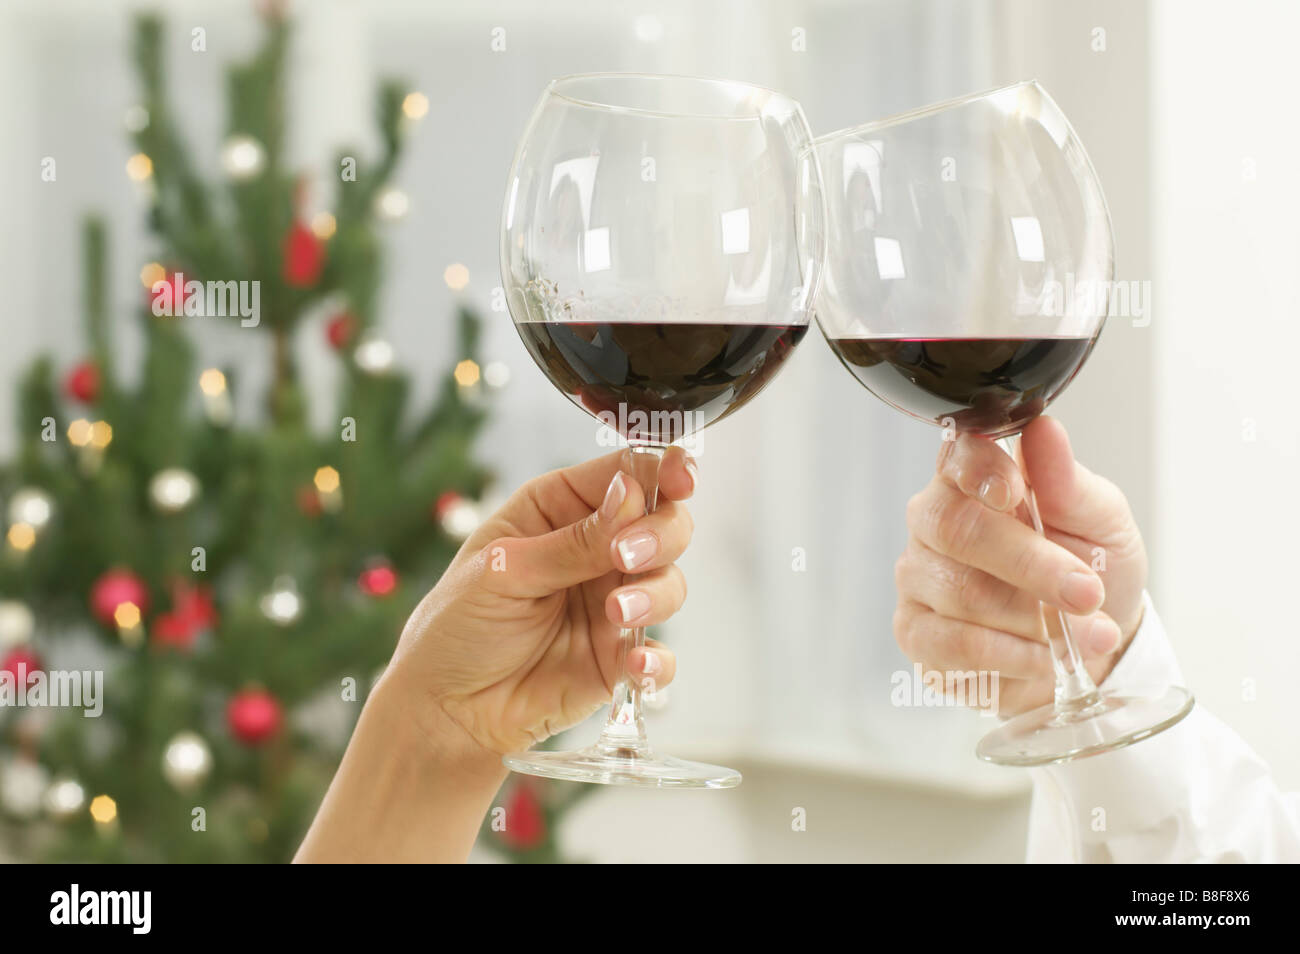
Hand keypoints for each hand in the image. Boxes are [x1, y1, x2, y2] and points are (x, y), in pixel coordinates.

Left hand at [382, 447, 695, 756]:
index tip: (680, 479)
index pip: (625, 473)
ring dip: (655, 594)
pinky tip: (636, 664)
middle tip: (627, 556)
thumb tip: (631, 494)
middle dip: (660, 535)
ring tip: (617, 613)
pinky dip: (658, 659)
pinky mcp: (619, 657)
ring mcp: (613, 603)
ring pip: (669, 583)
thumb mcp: (505, 572)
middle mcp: (595, 550)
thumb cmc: (459, 627)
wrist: (446, 710)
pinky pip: (660, 655)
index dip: (661, 470)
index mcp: (560, 508)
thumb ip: (573, 541)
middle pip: (663, 523)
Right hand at [893, 416, 1147, 714]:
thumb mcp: (1102, 524)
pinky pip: (954, 644)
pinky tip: (1043, 658)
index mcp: (975, 481)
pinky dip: (1011, 655)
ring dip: (1034, 619)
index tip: (1014, 493)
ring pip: (961, 592)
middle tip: (1086, 592)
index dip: (979, 472)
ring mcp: (918, 578)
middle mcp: (934, 523)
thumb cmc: (1093, 573)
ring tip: (1084, 635)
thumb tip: (1045, 429)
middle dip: (1030, 564)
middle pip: (955, 528)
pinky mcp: (916, 633)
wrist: (1091, 651)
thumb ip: (1069, 483)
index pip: (958, 457)